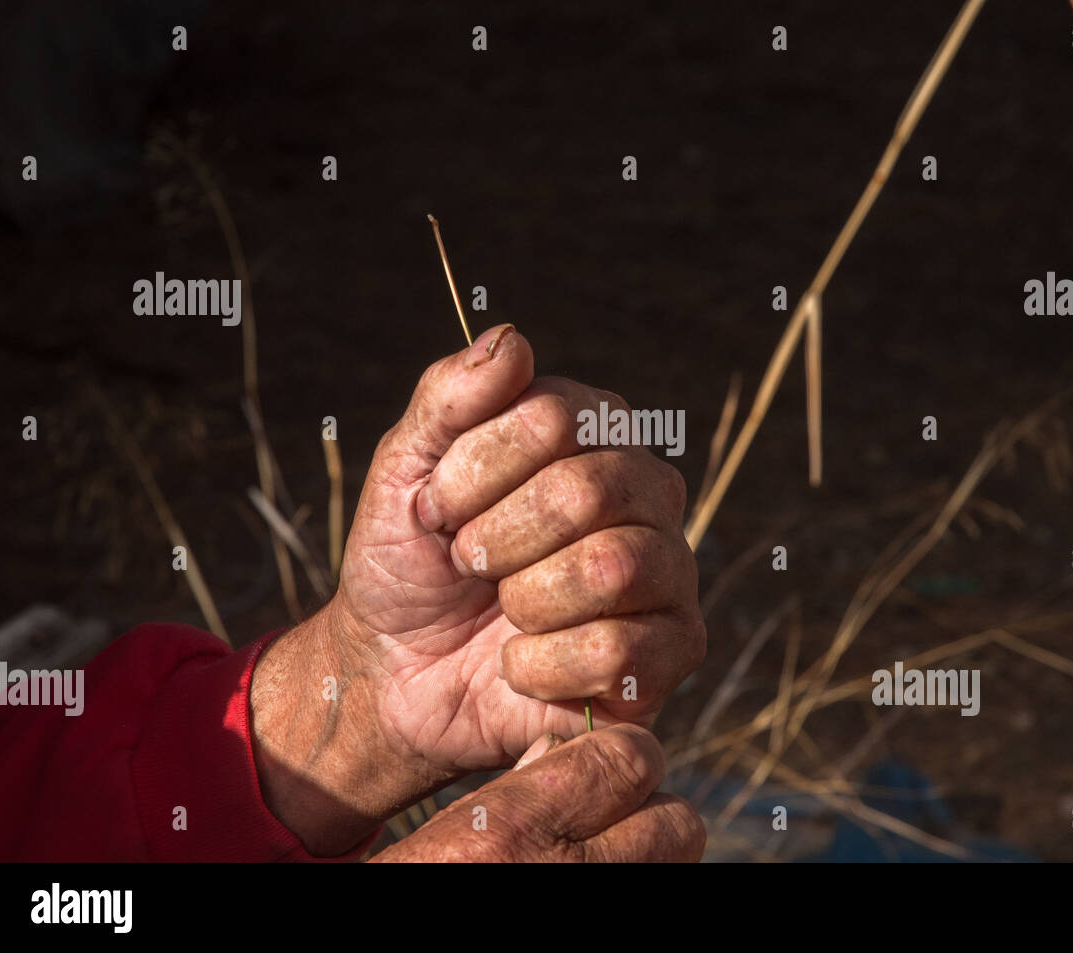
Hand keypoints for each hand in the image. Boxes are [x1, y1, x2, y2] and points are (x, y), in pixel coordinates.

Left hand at [249, 325, 704, 854]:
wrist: (398, 673)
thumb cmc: (411, 559)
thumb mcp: (404, 470)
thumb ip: (450, 399)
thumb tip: (512, 340)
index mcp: (594, 432)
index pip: (551, 419)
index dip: (473, 471)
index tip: (435, 508)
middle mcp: (648, 492)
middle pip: (587, 491)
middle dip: (497, 539)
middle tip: (469, 562)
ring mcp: (670, 571)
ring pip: (612, 568)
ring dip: (525, 601)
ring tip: (504, 612)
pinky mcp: (674, 651)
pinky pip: (621, 653)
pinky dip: (542, 667)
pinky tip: (524, 664)